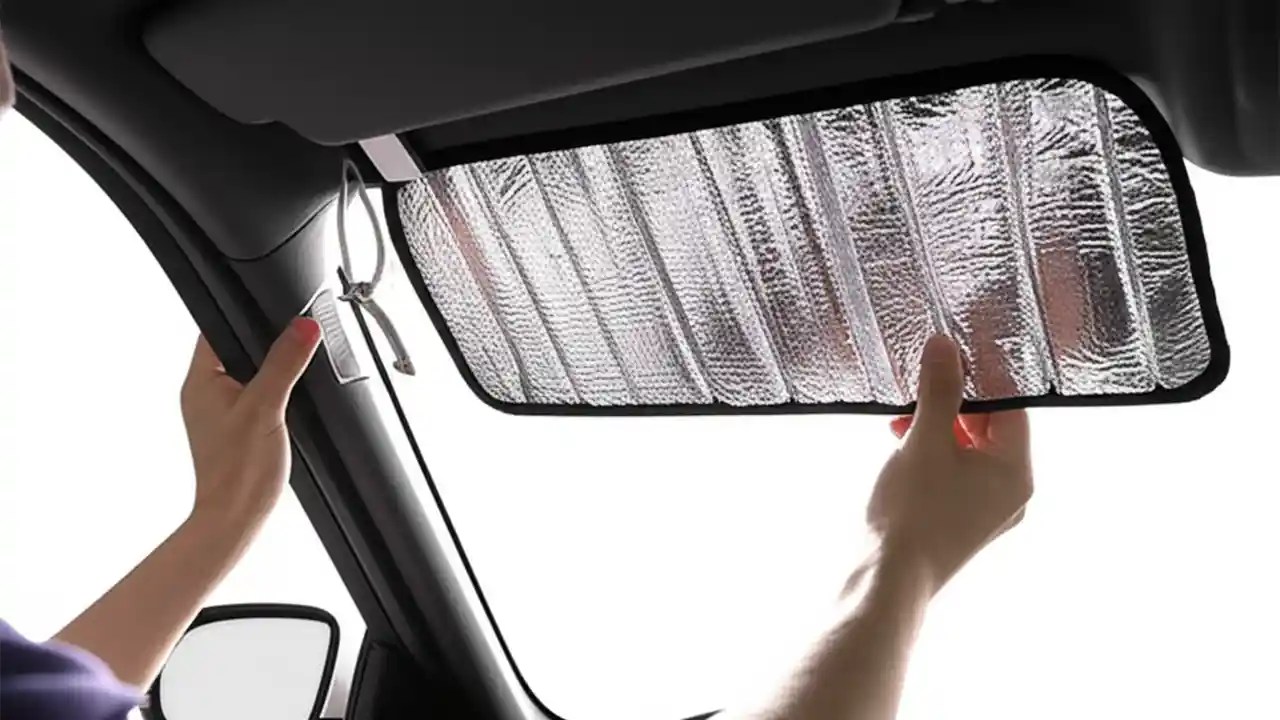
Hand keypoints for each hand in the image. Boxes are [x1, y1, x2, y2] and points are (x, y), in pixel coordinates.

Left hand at [180, 318, 321, 525]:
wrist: (236, 517)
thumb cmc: (238, 471)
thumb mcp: (267, 407)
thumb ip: (284, 363)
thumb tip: (303, 327)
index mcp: (200, 381)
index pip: (217, 329)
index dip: (244, 316)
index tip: (275, 312)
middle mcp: (205, 394)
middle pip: (236, 349)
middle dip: (264, 343)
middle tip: (292, 342)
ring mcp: (219, 412)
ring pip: (247, 374)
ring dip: (269, 371)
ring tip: (289, 375)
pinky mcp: (236, 429)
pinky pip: (254, 396)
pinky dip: (272, 394)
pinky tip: (286, 405)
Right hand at [867, 334, 1033, 593]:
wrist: (889, 577)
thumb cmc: (914, 512)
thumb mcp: (925, 440)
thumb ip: (939, 390)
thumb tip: (945, 346)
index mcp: (1017, 473)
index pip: (1010, 408)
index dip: (983, 377)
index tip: (956, 352)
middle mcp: (1011, 493)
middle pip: (990, 429)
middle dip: (952, 404)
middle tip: (920, 385)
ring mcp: (987, 511)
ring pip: (969, 452)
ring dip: (938, 428)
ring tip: (902, 420)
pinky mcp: (961, 521)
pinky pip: (956, 474)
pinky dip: (933, 455)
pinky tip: (902, 446)